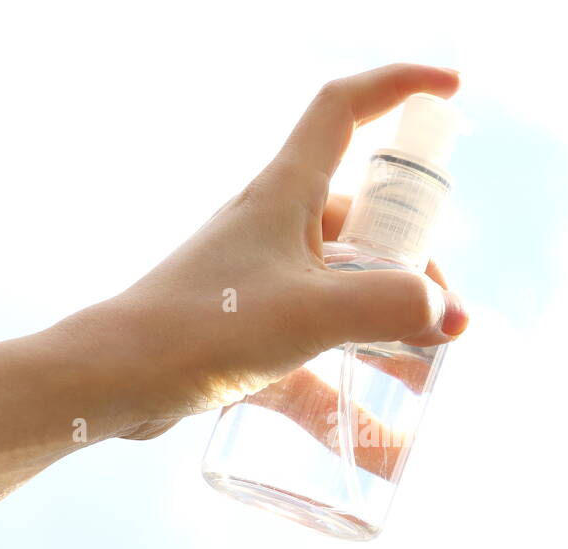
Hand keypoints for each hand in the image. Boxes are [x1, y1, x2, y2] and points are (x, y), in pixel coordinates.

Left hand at [52, 63, 468, 441]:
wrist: (114, 381)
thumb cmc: (204, 327)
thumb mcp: (311, 312)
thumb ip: (388, 307)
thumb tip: (446, 314)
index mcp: (285, 194)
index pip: (344, 110)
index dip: (399, 86)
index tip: (453, 89)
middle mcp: (274, 229)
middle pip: (364, 220)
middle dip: (414, 262)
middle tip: (446, 317)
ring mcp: (260, 282)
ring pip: (345, 290)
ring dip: (389, 329)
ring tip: (427, 373)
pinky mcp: (248, 333)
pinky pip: (315, 351)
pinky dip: (348, 388)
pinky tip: (380, 442)